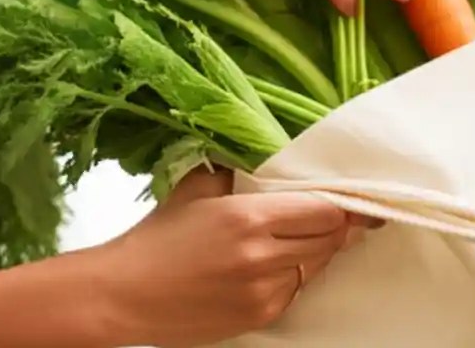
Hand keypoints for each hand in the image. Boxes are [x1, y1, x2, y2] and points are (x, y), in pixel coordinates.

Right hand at [91, 169, 357, 347]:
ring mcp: (264, 291)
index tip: (350, 198)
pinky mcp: (260, 315)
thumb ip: (238, 169)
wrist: (124, 295)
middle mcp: (262, 256)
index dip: (342, 204)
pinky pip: (297, 290)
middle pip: (331, 239)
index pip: (326, 210)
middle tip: (332, 215)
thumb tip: (275, 158)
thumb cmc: (158, 238)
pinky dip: (294, 276)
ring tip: (296, 238)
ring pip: (318, 266)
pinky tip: (272, 265)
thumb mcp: (197, 187)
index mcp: (248, 217)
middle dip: (335, 226)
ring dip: (316, 250)